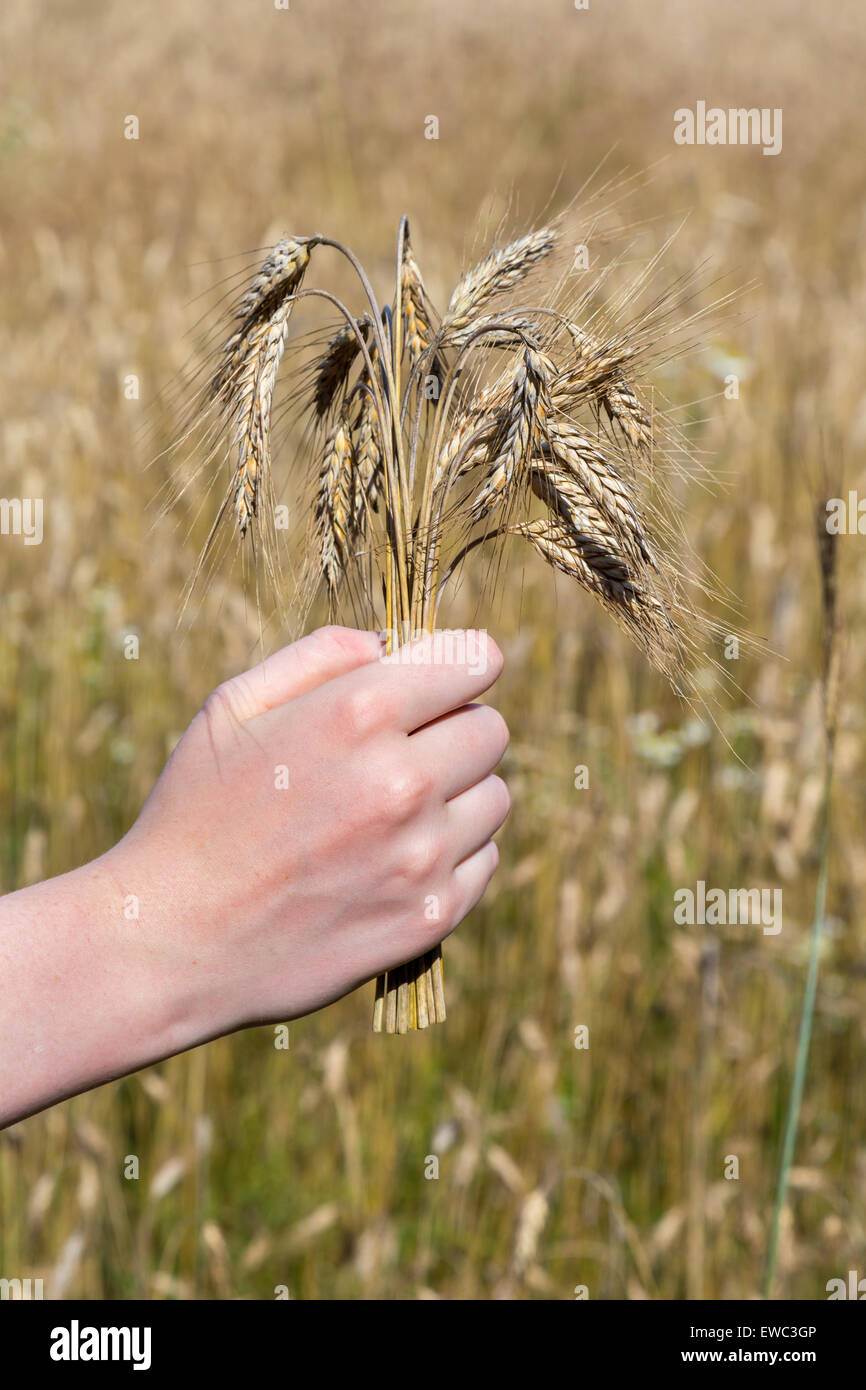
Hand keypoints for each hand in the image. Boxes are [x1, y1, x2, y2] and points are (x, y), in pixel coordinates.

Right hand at [107, 625, 509, 1037]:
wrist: (172, 941)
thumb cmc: (195, 814)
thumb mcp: (233, 707)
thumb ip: (320, 658)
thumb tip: (391, 645)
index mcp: (357, 714)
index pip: (475, 661)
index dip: (461, 664)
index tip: (445, 677)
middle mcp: (403, 781)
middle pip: (492, 729)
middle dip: (456, 727)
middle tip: (404, 750)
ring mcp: (422, 855)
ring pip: (495, 796)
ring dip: (458, 794)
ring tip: (392, 811)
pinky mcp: (430, 915)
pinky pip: (483, 860)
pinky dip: (453, 855)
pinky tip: (394, 859)